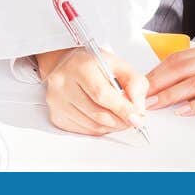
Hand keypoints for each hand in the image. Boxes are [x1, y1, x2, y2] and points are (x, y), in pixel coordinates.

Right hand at [35, 46, 149, 135]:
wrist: (65, 64)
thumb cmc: (91, 64)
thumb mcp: (117, 65)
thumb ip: (135, 83)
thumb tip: (137, 109)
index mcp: (79, 66)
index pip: (102, 94)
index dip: (122, 109)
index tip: (136, 118)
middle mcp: (63, 83)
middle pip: (98, 114)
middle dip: (120, 121)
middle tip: (131, 119)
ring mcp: (57, 101)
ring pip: (92, 126)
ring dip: (111, 126)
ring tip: (117, 116)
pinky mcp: (56, 115)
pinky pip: (84, 131)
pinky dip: (98, 128)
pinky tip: (101, 116)